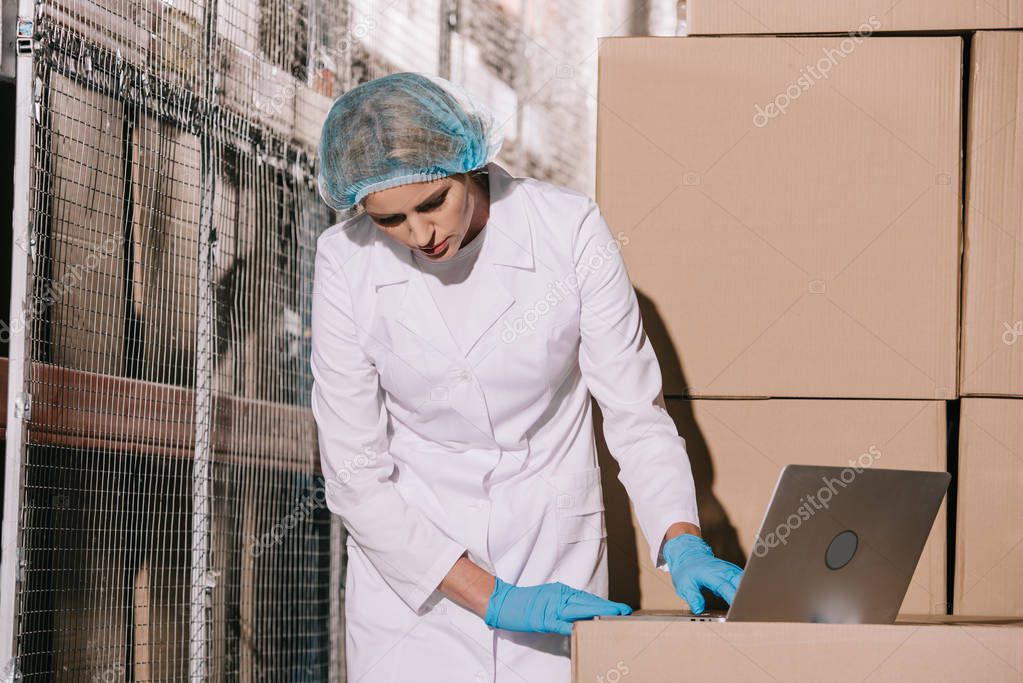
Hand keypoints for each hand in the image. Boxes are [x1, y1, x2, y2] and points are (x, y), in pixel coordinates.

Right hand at [483, 577, 631, 635]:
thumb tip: (582, 613)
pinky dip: (571, 624)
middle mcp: (559, 596)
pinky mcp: (542, 618)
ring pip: (578, 609)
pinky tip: (583, 627)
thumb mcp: (549, 599)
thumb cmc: (527, 603)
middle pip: (587, 602)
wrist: (505, 601)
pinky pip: (560, 622)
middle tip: (624, 611)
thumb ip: (565, 604)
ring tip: (612, 617)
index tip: (620, 608)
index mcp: (562, 592)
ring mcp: (551, 606)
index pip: (588, 598)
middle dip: (607, 607)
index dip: (604, 603)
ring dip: (596, 613)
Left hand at [663, 533, 742, 613]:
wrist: (690, 556)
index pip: (726, 587)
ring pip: (746, 583)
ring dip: (747, 594)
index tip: (737, 611)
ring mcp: (731, 570)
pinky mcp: (735, 572)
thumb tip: (698, 609)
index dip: (733, 599)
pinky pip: (744, 582)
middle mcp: (725, 571)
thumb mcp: (684, 585)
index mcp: (712, 574)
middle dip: (745, 597)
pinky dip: (746, 591)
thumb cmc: (687, 572)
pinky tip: (744, 601)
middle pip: (741, 584)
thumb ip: (693, 597)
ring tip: (747, 609)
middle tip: (745, 613)